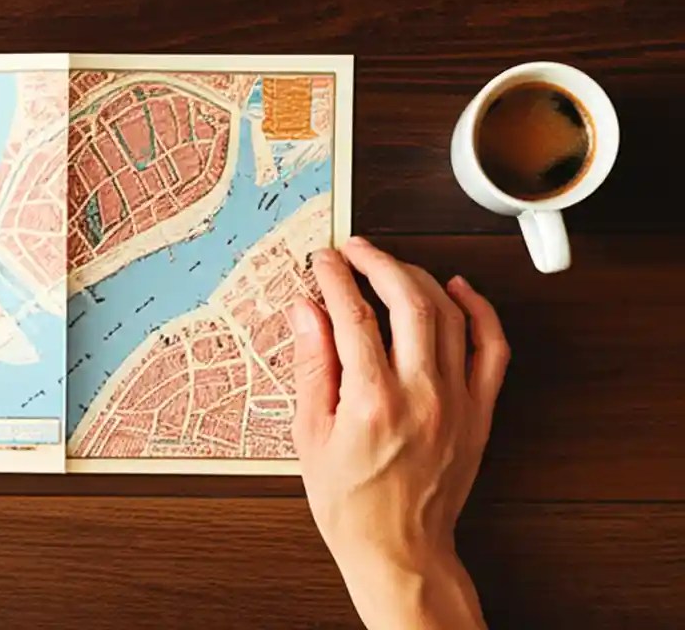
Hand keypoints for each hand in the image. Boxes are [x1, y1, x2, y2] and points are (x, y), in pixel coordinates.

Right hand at [291, 237, 509, 629]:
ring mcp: (457, 400)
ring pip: (449, 314)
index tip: (322, 261)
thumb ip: (312, 365)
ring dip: (419, 278)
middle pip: (408, 301)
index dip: (335, 278)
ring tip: (391, 266)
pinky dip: (479, 310)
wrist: (399, 549)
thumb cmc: (349, 503)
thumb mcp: (309, 435)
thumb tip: (306, 311)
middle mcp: (421, 394)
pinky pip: (492, 347)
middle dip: (378, 263)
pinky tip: (458, 288)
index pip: (353, 316)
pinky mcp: (480, 411)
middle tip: (355, 250)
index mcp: (372, 401)